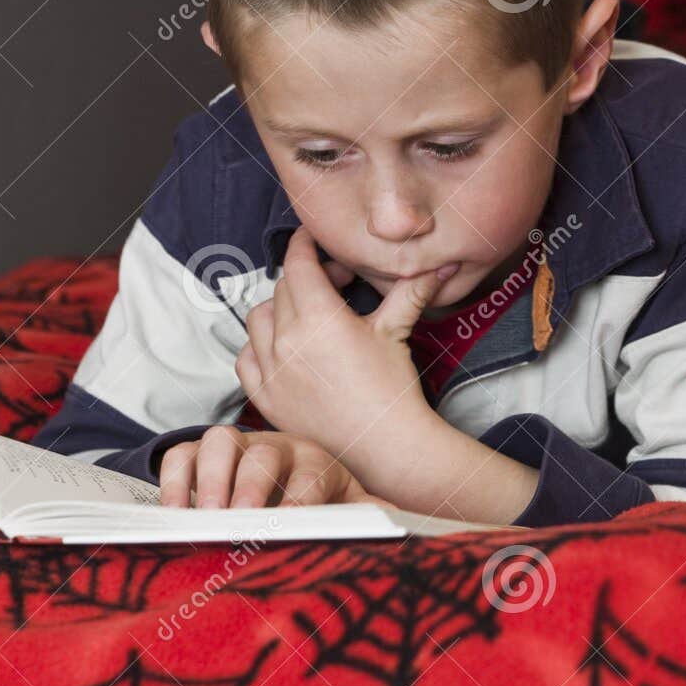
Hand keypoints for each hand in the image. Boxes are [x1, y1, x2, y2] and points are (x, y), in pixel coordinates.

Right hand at [157, 426, 374, 508]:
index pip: (312, 475)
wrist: (303, 492)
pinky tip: (172, 514)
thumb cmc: (327, 510)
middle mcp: (279, 450)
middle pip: (263, 454)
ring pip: (220, 441)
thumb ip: (369, 522)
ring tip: (202, 517)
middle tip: (237, 522)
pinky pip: (182, 454)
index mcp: (320, 465)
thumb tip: (401, 533)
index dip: (300, 499)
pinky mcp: (205, 458)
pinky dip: (173, 479)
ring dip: (209, 479)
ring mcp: (240, 449)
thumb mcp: (354, 515)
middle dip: (249, 487)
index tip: (288, 525)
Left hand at [236, 228, 454, 463]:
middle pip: (283, 288)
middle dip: (306, 277)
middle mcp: (287, 340)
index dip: (304, 244)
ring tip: (306, 314)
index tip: (311, 239)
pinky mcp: (265, 398)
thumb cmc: (392, 392)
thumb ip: (410, 292)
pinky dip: (258, 346)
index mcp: (318, 318)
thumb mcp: (397, 332)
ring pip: (258, 319)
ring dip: (279, 308)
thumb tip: (441, 267)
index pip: (298, 263)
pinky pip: (245, 359)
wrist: (385, 447)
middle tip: (335, 284)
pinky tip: (280, 347)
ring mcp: (272, 371)